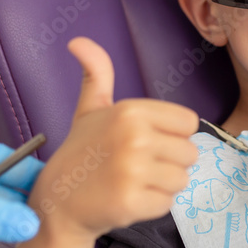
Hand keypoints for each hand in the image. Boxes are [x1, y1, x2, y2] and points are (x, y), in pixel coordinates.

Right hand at [31, 37, 199, 243]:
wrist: (57, 203)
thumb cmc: (81, 154)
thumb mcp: (90, 109)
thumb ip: (96, 74)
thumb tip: (78, 41)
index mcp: (131, 111)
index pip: (188, 122)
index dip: (171, 135)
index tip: (145, 142)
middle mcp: (134, 137)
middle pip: (190, 153)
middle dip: (168, 163)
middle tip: (135, 166)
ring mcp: (132, 171)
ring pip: (182, 179)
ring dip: (161, 185)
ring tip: (132, 182)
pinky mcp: (132, 202)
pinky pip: (167, 204)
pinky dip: (151, 206)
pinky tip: (128, 200)